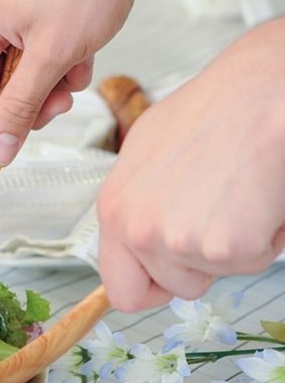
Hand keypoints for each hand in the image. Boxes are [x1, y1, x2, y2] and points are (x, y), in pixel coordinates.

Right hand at [0, 0, 153, 164]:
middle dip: (35, 96)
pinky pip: (34, 50)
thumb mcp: (53, 57)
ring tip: (78, 65)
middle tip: (63, 100)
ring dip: (53, 79)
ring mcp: (2, 2)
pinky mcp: (26, 1)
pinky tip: (81, 50)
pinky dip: (59, 59)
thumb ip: (20, 109)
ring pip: (21, 70)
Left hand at [97, 18, 284, 311]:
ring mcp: (179, 241)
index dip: (152, 288)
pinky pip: (255, 261)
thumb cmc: (214, 112)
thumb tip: (138, 237)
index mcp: (114, 207)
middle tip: (218, 212)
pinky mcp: (225, 248)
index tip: (171, 276)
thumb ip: (138, 203)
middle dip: (202, 265)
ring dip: (235, 244)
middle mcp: (138, 229)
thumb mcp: (148, 152)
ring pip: (218, 274)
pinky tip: (261, 193)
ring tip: (239, 191)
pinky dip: (268, 235)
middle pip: (176, 287)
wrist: (262, 94)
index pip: (120, 287)